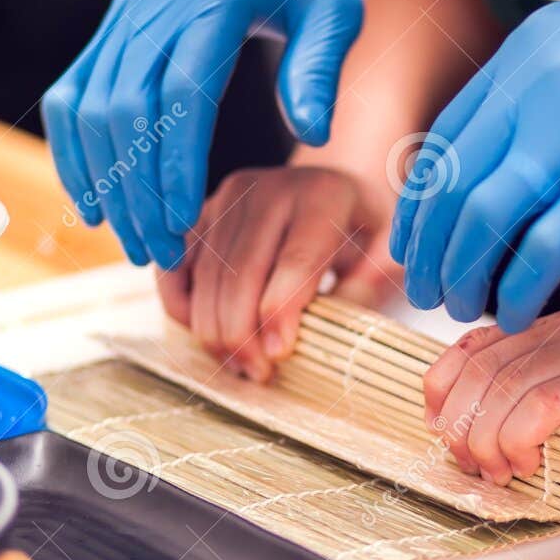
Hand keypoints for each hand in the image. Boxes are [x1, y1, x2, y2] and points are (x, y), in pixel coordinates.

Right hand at [42, 0, 362, 268]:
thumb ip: (321, 65)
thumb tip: (312, 131)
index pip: (181, 93)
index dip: (176, 162)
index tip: (184, 219)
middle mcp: (154, 9)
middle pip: (127, 112)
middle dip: (139, 190)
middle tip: (163, 252)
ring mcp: (122, 19)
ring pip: (91, 109)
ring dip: (106, 181)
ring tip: (133, 241)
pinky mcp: (109, 29)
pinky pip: (70, 93)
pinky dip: (72, 149)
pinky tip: (89, 200)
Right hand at [157, 166, 393, 381]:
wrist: (326, 185)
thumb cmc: (358, 228)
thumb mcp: (384, 249)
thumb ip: (374, 281)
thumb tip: (340, 321)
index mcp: (323, 195)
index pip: (296, 259)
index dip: (281, 312)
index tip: (277, 355)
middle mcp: (269, 189)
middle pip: (241, 271)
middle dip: (243, 333)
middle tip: (258, 374)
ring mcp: (227, 199)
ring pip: (206, 276)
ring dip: (215, 331)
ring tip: (239, 366)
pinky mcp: (199, 213)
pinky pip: (175, 268)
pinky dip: (183, 308)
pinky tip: (207, 338)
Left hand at [391, 0, 559, 331]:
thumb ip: (537, 93)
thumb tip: (501, 152)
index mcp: (522, 58)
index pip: (442, 144)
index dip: (421, 205)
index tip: (415, 243)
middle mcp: (532, 92)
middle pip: (448, 188)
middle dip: (428, 251)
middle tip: (424, 291)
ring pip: (480, 223)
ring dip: (463, 276)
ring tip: (462, 309)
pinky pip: (539, 254)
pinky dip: (517, 292)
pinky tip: (515, 316)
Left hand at [422, 312, 559, 484]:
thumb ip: (534, 403)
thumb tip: (471, 436)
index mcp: (553, 330)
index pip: (470, 347)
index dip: (442, 391)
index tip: (441, 431)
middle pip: (481, 370)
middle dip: (461, 426)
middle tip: (472, 465)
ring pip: (506, 389)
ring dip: (487, 442)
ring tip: (499, 473)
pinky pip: (544, 404)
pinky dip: (520, 439)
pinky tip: (525, 464)